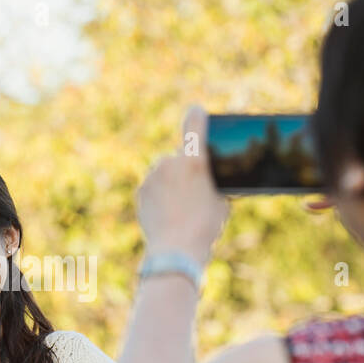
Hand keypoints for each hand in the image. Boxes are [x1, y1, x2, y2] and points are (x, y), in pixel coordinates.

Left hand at [137, 105, 229, 264]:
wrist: (174, 251)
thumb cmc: (204, 227)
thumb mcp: (221, 203)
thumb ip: (214, 184)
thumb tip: (207, 182)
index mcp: (193, 161)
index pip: (194, 124)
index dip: (197, 116)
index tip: (197, 111)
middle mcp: (169, 162)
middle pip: (180, 157)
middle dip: (186, 169)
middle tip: (195, 191)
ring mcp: (153, 176)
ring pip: (166, 172)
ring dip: (173, 182)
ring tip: (182, 208)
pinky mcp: (142, 190)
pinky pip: (155, 186)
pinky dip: (161, 194)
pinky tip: (169, 212)